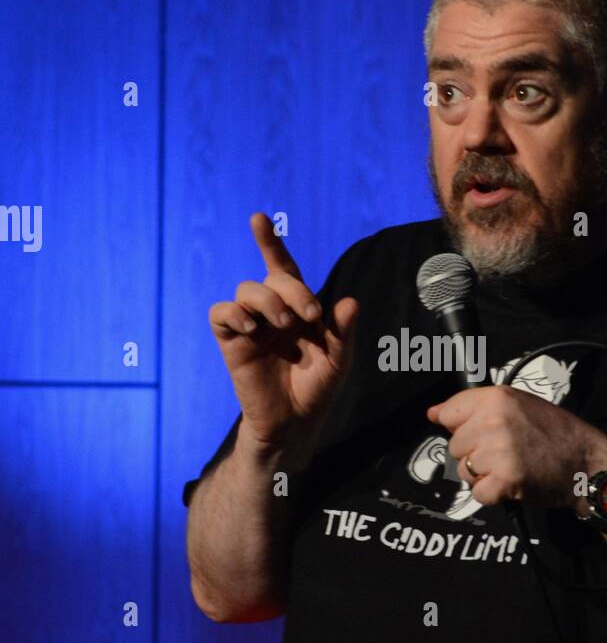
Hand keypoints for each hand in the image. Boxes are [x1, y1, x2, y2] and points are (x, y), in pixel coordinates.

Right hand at [208, 212, 358, 452]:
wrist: (295, 423)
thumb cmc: (317, 389)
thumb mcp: (339, 360)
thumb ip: (342, 331)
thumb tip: (350, 302)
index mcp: (298, 308)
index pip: (284, 268)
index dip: (270, 243)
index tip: (258, 219)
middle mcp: (272, 311)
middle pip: (272, 277)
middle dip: (293, 290)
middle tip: (309, 316)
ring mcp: (250, 326)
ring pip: (246, 290)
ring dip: (267, 301)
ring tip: (283, 326)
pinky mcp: (232, 343)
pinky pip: (220, 314)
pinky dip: (233, 314)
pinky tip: (251, 329)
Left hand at [426, 385, 603, 507]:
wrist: (587, 462)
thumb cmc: (556, 433)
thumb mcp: (519, 404)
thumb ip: (475, 406)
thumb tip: (433, 413)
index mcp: (496, 399)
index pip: (449, 413)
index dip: (461, 426)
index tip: (478, 432)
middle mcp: (493, 422)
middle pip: (455, 446)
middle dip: (475, 453)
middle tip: (505, 452)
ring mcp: (498, 452)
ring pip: (464, 471)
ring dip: (483, 475)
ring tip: (511, 466)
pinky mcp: (505, 480)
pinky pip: (478, 494)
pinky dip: (494, 494)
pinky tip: (513, 483)